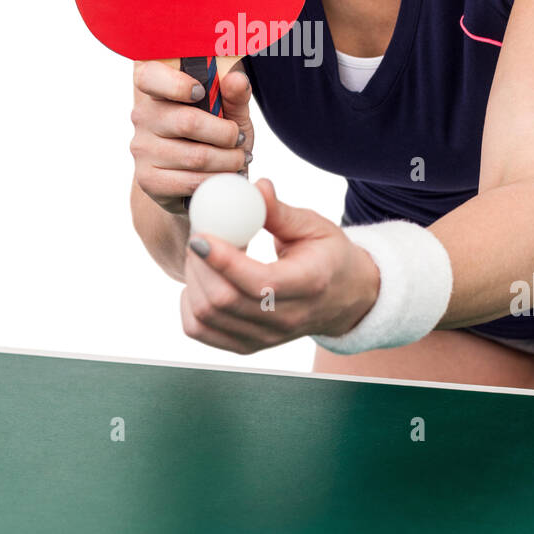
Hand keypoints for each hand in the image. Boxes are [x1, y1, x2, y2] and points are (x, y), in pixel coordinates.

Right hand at [130, 61, 253, 214]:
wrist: (194, 179)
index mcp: (157, 90)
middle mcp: (143, 116)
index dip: (176, 84)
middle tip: (240, 140)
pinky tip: (225, 175)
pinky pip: (190, 181)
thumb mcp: (229, 113)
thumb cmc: (212, 137)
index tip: (201, 92)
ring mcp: (142, 149)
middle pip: (188, 122)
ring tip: (238, 159)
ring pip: (195, 156)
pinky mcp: (148, 179)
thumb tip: (236, 79)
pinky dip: (216, 180)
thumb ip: (234, 96)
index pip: (149, 77)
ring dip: (228, 161)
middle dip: (226, 134)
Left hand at [180, 179, 380, 353]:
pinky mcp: (247, 346)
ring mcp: (265, 339)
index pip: (259, 283)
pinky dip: (189, 304)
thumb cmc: (329, 257)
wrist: (343, 299)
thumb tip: (257, 188)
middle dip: (200, 265)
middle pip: (224, 301)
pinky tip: (202, 281)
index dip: (223, 260)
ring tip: (204, 255)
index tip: (201, 235)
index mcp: (309, 285)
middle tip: (200, 235)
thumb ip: (279, 211)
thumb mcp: (314, 227)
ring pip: (207, 317)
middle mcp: (286, 319)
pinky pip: (201, 331)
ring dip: (193, 280)